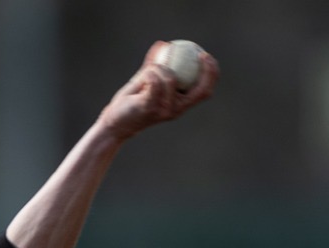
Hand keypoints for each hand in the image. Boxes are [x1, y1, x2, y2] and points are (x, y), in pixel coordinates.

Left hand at [95, 41, 218, 141]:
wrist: (116, 121)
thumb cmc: (133, 101)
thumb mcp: (147, 80)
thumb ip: (156, 64)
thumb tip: (164, 44)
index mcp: (181, 104)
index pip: (205, 91)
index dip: (212, 73)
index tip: (205, 55)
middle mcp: (177, 110)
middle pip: (202, 91)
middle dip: (208, 71)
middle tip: (201, 54)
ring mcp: (165, 110)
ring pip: (171, 79)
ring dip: (159, 66)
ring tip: (149, 68)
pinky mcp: (150, 107)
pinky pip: (154, 82)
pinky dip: (149, 73)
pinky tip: (143, 74)